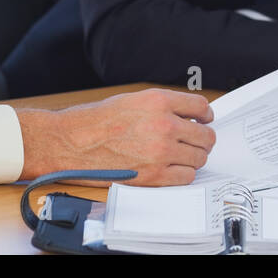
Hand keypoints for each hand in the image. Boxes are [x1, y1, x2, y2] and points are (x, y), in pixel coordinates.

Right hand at [17, 88, 215, 185]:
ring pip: (199, 158)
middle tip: (195, 141)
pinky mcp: (154, 176)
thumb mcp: (133, 100)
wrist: (72, 143)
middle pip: (205, 135)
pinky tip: (171, 168)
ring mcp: (161, 152)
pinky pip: (186, 177)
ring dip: (192, 157)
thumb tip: (187, 115)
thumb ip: (162, 106)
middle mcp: (164, 125)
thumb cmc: (96, 121)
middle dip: (202, 138)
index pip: (200, 107)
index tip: (205, 120)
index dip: (206, 115)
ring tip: (180, 156)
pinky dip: (182, 174)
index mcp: (158, 101)